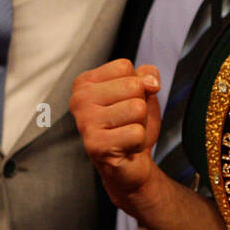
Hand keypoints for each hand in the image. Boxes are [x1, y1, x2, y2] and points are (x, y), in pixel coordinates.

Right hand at [70, 58, 162, 209]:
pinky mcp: (96, 146)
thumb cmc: (131, 123)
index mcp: (85, 83)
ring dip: (140, 123)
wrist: (130, 162)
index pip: (124, 67)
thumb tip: (150, 82)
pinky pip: (136, 133)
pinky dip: (139, 141)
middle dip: (140, 105)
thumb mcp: (142, 90)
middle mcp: (79, 100)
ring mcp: (85, 123)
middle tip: (127, 120)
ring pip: (137, 108)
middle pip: (133, 86)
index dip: (136, 84)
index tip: (124, 101)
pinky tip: (126, 145)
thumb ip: (147, 74)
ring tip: (126, 132)